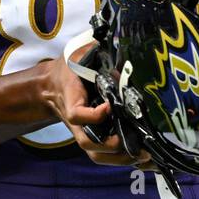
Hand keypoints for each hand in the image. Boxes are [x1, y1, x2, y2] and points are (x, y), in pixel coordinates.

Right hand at [42, 43, 152, 167]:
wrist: (52, 86)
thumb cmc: (70, 68)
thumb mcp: (78, 54)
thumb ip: (94, 49)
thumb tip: (120, 39)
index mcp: (71, 99)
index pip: (76, 114)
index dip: (92, 115)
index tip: (108, 106)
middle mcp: (76, 121)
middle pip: (88, 143)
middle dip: (113, 147)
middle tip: (138, 146)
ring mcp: (84, 131)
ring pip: (97, 154)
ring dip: (121, 159)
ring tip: (146, 157)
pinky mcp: (93, 136)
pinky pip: (104, 154)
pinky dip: (124, 159)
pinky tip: (146, 160)